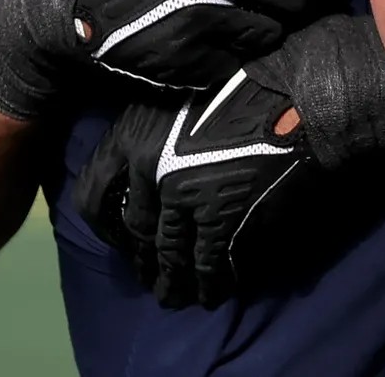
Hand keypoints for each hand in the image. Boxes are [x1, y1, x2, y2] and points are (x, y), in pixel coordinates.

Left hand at [72, 70, 318, 307]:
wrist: (293, 95)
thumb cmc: (241, 87)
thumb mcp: (177, 99)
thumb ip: (154, 136)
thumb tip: (145, 180)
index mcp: (132, 134)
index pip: (91, 194)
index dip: (104, 224)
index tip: (117, 238)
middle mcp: (147, 169)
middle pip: (136, 230)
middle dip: (143, 260)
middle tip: (147, 277)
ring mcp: (182, 197)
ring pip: (170, 253)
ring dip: (172, 280)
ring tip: (173, 298)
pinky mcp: (220, 220)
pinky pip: (207, 263)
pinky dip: (209, 283)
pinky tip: (210, 294)